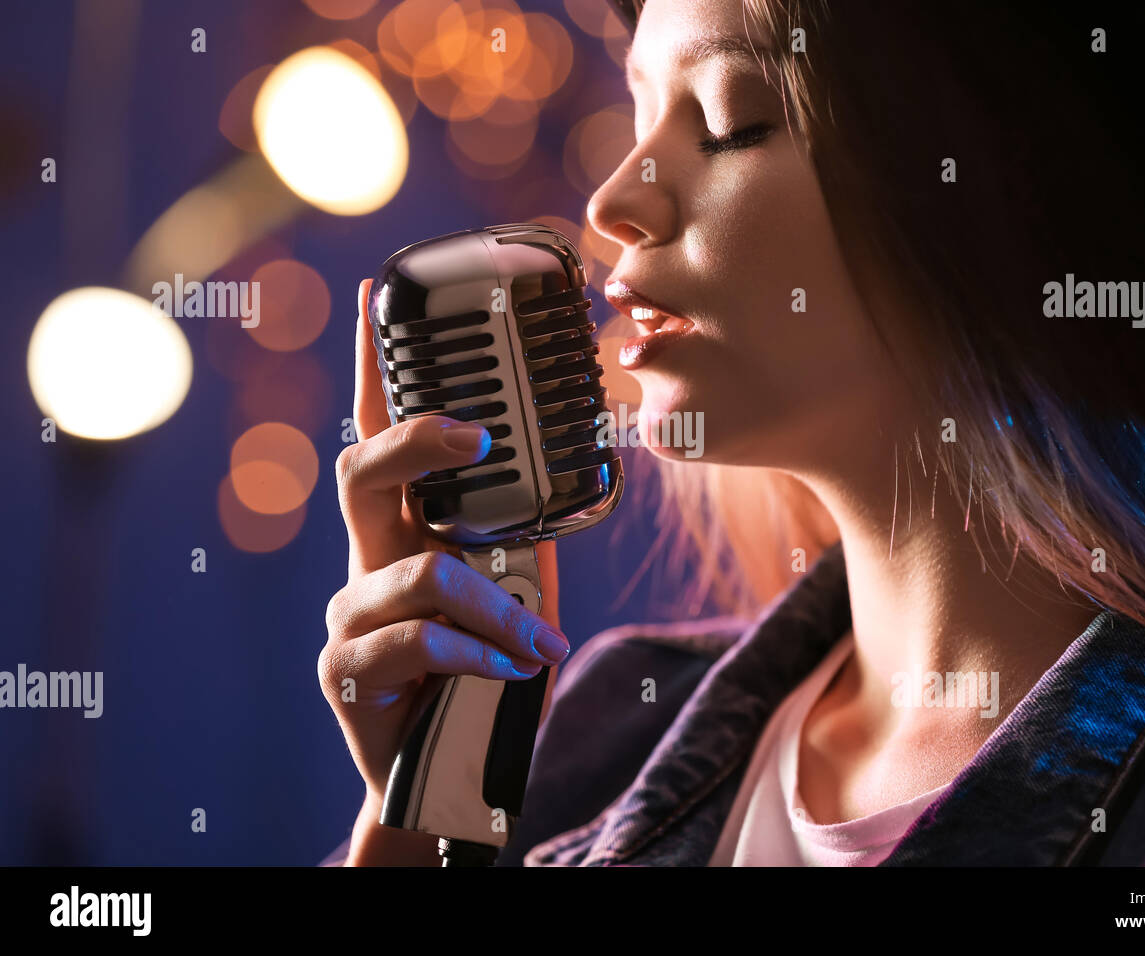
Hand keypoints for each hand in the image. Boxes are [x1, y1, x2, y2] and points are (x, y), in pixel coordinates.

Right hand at [319, 279, 565, 805]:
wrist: (450, 764)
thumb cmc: (481, 665)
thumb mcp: (516, 585)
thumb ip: (522, 529)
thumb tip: (563, 462)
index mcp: (406, 528)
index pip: (382, 433)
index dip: (373, 366)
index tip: (376, 293)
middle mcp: (368, 558)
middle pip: (362, 470)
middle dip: (421, 442)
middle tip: (479, 440)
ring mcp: (349, 613)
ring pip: (416, 573)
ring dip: (494, 609)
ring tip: (538, 645)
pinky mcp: (346, 670)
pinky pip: (414, 641)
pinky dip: (475, 653)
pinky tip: (504, 671)